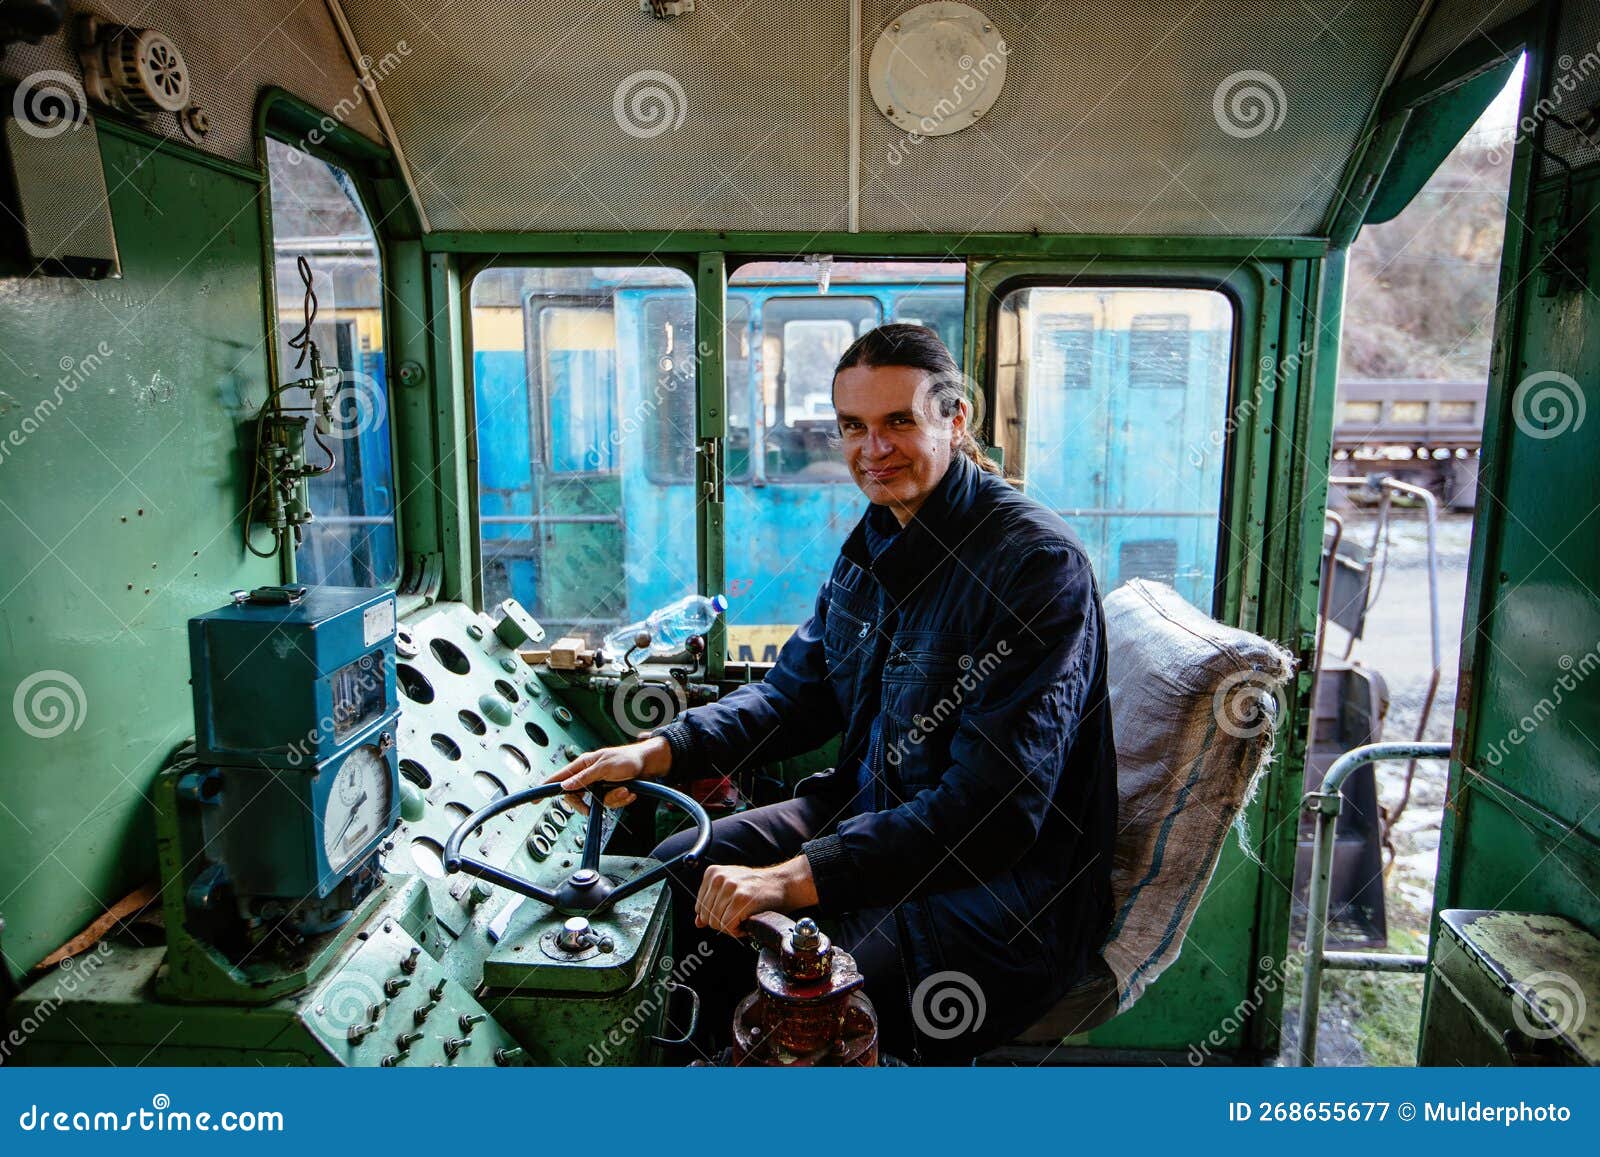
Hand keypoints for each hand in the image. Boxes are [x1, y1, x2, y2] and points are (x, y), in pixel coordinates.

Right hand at [541, 736, 671, 812]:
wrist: (648, 763)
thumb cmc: (627, 759)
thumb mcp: (604, 767)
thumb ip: (584, 777)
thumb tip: (565, 786)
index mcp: (582, 765)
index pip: (559, 777)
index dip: (546, 788)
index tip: (535, 798)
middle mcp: (588, 775)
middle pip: (576, 797)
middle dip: (587, 804)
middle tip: (592, 807)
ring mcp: (598, 784)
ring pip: (595, 802)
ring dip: (612, 799)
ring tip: (624, 789)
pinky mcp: (609, 791)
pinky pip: (609, 803)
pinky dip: (620, 799)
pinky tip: (628, 791)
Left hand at [694, 858, 817, 934]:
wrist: (782, 883)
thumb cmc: (757, 888)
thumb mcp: (730, 889)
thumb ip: (712, 904)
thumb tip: (698, 922)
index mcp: (712, 873)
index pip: (699, 907)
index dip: (715, 915)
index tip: (730, 911)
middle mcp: (719, 878)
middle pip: (707, 917)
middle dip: (723, 922)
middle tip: (739, 915)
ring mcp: (730, 888)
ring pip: (716, 923)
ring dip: (731, 926)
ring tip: (744, 916)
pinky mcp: (741, 899)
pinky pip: (728, 926)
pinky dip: (738, 930)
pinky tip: (747, 920)